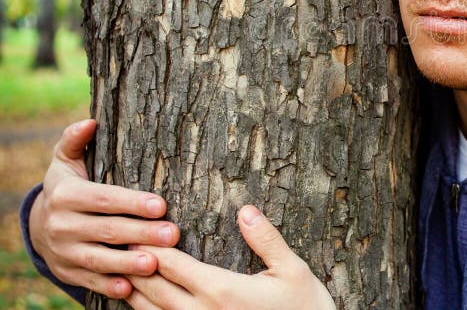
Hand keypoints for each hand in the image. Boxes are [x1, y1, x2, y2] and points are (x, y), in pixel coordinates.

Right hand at [28, 119, 180, 297]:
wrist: (38, 224)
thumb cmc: (67, 184)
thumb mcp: (65, 160)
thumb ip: (75, 140)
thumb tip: (91, 121)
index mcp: (66, 195)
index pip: (104, 198)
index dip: (132, 202)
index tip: (161, 205)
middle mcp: (62, 224)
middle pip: (107, 230)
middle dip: (141, 233)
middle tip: (173, 234)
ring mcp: (64, 251)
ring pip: (98, 259)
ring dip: (127, 262)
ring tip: (154, 263)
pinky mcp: (68, 272)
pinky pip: (90, 280)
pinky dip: (108, 285)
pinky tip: (129, 288)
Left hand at [125, 205, 334, 309]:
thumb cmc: (305, 307)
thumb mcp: (292, 269)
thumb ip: (265, 239)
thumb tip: (246, 210)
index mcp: (223, 291)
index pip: (175, 267)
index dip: (152, 249)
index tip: (134, 233)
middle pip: (157, 291)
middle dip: (136, 268)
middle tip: (118, 248)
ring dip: (135, 295)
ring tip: (120, 277)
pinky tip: (146, 308)